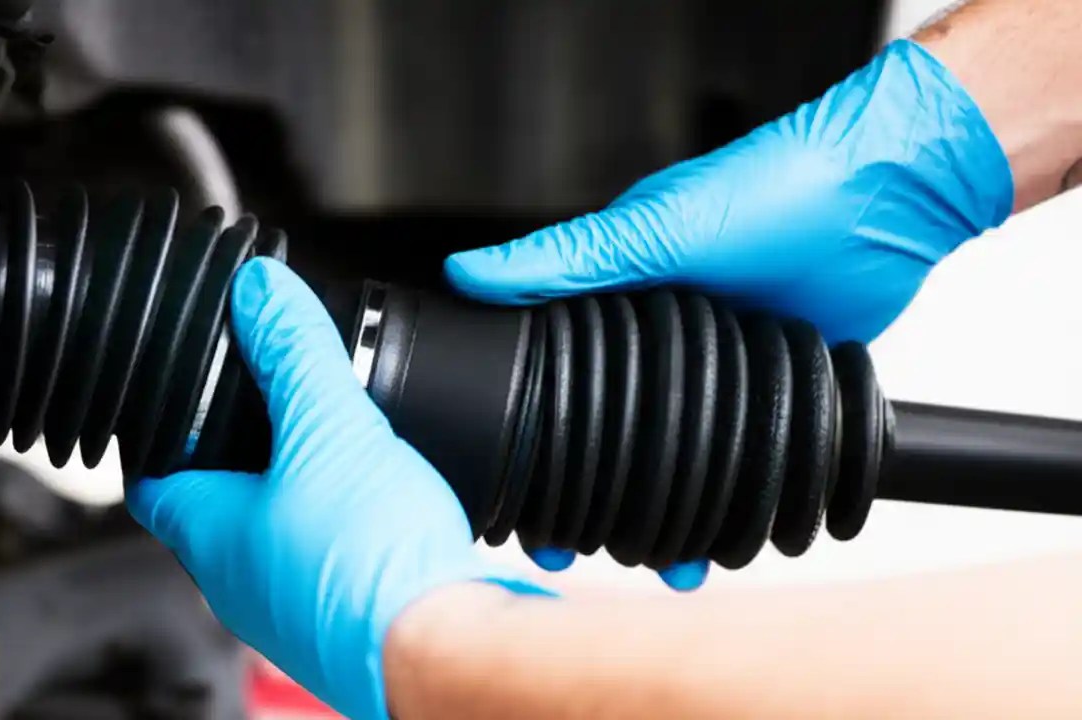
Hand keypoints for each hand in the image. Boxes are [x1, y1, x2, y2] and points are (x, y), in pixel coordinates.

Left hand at [127, 258, 547, 719]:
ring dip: (294, 490)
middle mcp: (241, 580)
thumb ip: (296, 352)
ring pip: (274, 532)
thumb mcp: (331, 429)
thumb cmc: (374, 564)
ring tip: (329, 446)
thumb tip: (261, 293)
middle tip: (268, 404)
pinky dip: (341, 526)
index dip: (159, 429)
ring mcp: (291, 605)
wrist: (450, 648)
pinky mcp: (344, 617)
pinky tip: (379, 504)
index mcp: (213, 534)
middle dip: (236, 452)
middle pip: (214, 502)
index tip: (173, 396)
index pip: (151, 477)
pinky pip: (327, 559)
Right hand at [445, 39, 1012, 583]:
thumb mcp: (657, 227)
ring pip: (679, 447)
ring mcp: (717, 359)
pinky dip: (731, 488)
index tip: (521, 493)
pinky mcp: (768, 378)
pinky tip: (725, 527)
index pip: (560, 371)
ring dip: (674, 503)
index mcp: (622, 292)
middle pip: (618, 423)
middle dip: (605, 489)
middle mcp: (664, 330)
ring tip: (669, 561)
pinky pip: (738, 446)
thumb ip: (567, 258)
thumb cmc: (774, 190)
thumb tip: (465, 272)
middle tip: (584, 549)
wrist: (891, 197)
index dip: (535, 431)